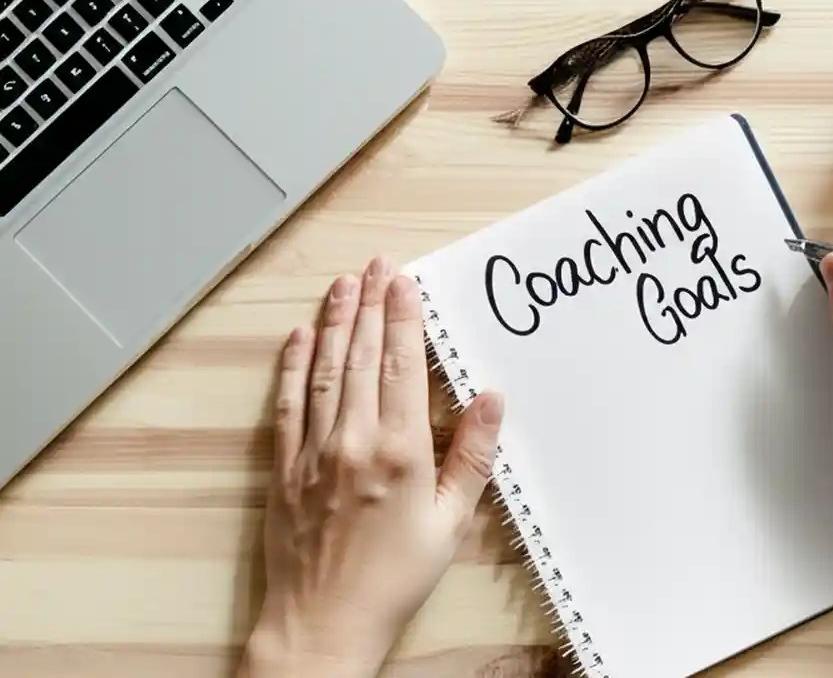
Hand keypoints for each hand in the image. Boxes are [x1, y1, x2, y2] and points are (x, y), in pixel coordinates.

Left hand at [240, 257, 504, 677]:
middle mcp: (354, 441)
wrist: (324, 623)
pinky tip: (301, 338)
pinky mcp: (285, 468)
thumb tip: (490, 400)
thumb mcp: (451, 522)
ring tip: (342, 285)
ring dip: (335, 323)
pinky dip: (294, 367)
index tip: (404, 282)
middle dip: (371, 305)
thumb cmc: (394, 579)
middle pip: (364, 357)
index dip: (404, 317)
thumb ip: (472, 457)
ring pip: (325, 371)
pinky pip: (288, 404)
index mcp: (401, 452)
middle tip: (376, 266)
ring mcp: (314, 452)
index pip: (404, 366)